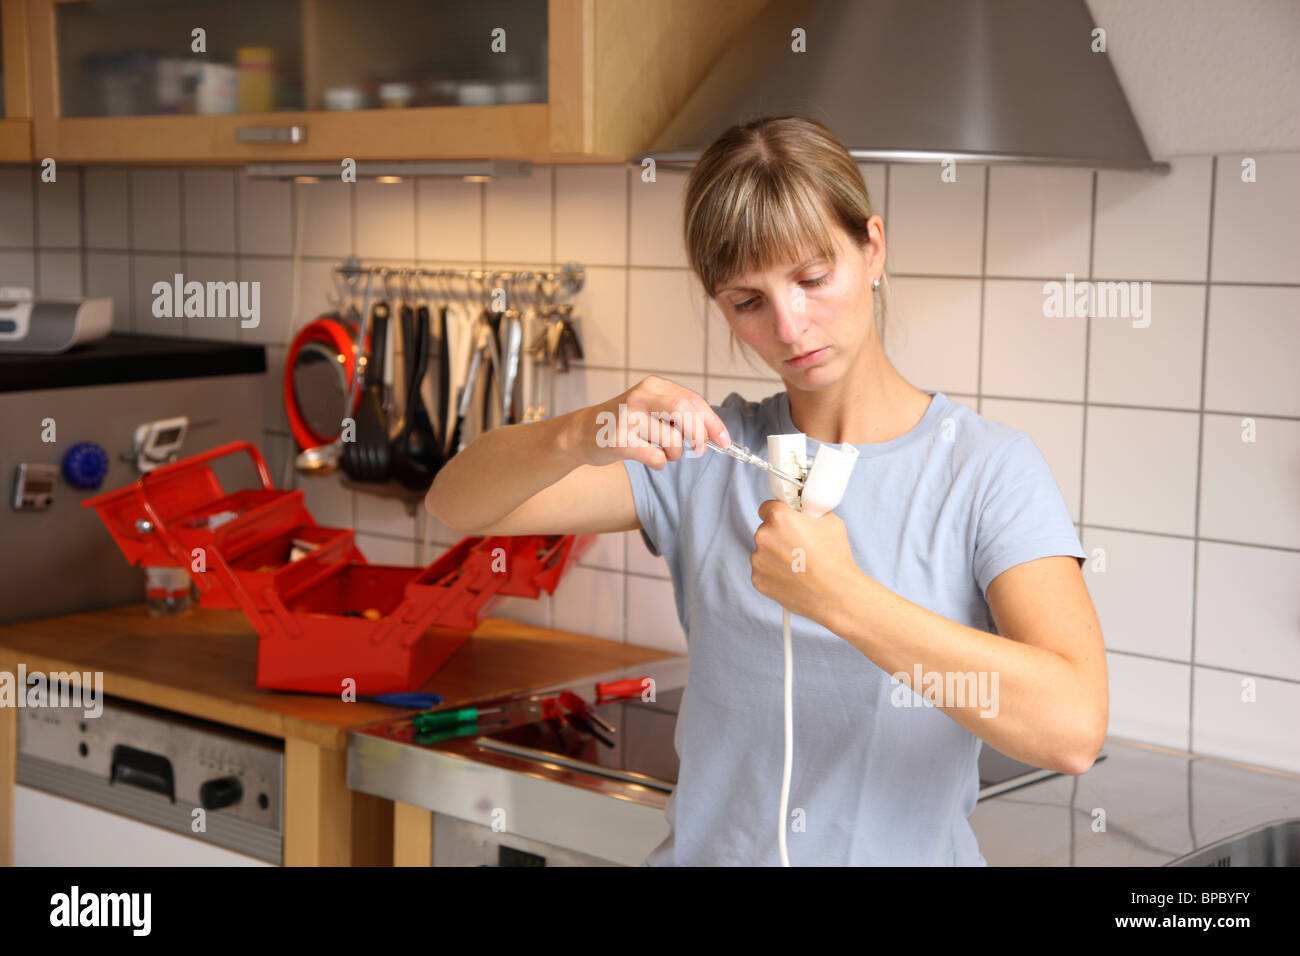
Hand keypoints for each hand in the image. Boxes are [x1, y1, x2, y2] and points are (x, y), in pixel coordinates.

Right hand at [562, 375, 731, 469]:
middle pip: (684, 411)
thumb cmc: (626, 421)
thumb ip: (680, 413)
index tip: (724, 440)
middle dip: (698, 435)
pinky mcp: (620, 441)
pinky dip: (659, 463)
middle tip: (696, 449)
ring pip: (673, 440)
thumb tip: (714, 433)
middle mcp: (640, 397)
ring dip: (675, 453)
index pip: (692, 400)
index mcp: (653, 386)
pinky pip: (656, 458)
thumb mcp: (652, 406)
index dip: (712, 422)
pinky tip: (646, 456)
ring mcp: (628, 418)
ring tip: (663, 451)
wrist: (583, 432)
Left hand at [750, 498, 862, 625]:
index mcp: (780, 518)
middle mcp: (764, 537)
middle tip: (800, 545)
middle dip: (780, 535)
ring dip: (776, 554)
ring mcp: (758, 560)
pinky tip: (794, 576)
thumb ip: (810, 512)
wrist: (836, 595)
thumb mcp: (830, 522)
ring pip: (764, 551)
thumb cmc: (835, 561)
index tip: (786, 519)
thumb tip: (805, 511)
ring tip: (800, 564)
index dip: (779, 512)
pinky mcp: (757, 579)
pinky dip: (774, 572)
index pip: (767, 506)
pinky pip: (763, 569)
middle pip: (766, 529)